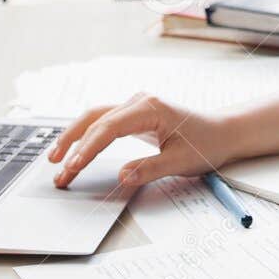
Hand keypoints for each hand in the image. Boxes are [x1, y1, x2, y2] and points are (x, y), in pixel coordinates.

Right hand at [46, 94, 237, 187]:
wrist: (223, 132)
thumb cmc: (207, 144)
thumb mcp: (181, 162)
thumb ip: (150, 169)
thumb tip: (121, 177)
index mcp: (150, 108)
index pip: (108, 128)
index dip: (87, 149)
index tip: (73, 167)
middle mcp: (139, 101)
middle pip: (94, 118)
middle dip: (72, 144)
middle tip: (56, 169)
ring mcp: (135, 105)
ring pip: (94, 117)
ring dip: (74, 137)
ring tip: (55, 159)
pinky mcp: (134, 113)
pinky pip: (103, 121)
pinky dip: (86, 135)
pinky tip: (73, 148)